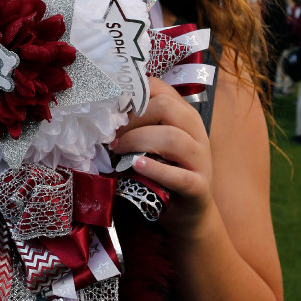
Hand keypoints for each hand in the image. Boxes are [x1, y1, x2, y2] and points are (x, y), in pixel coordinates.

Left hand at [111, 78, 213, 234]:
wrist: (185, 212)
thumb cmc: (160, 173)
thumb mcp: (148, 144)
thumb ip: (135, 127)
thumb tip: (100, 116)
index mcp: (183, 115)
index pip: (159, 88)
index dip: (132, 95)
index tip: (112, 110)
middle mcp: (195, 132)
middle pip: (166, 107)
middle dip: (132, 119)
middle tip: (111, 136)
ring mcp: (200, 160)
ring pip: (172, 138)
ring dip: (138, 141)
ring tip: (117, 151)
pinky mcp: (198, 187)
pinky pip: (179, 176)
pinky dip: (155, 170)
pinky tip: (137, 166)